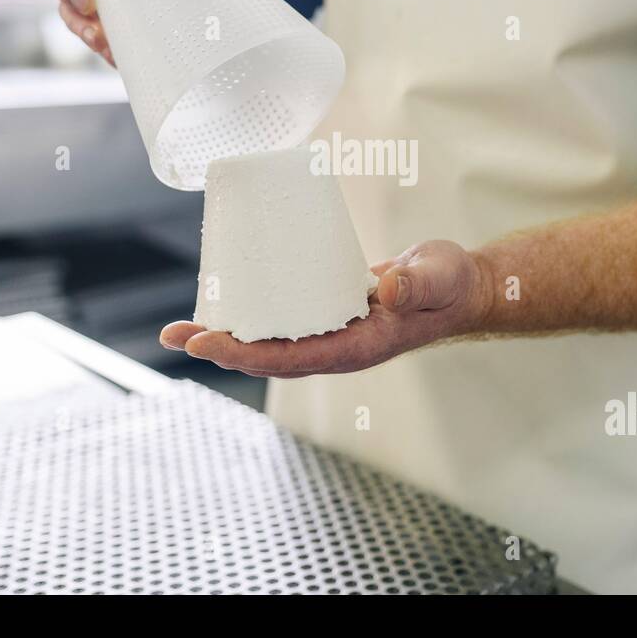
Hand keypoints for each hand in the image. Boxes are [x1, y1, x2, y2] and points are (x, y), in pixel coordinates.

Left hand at [160, 240, 492, 377]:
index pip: (289, 359)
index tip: (207, 343)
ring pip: (270, 339)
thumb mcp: (438, 278)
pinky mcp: (328, 310)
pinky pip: (283, 318)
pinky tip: (228, 300)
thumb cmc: (451, 285)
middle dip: (220, 347)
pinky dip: (252, 314)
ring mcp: (331, 331)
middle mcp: (336, 345)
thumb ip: (416, 282)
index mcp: (355, 348)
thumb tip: (384, 286)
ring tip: (184, 324)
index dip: (245, 354)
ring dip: (228, 333)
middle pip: (267, 355)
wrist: (461, 285)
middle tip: (175, 334)